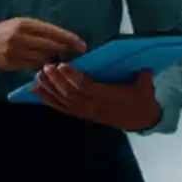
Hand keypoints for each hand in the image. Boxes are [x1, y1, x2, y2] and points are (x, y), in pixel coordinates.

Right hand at [0, 18, 86, 71]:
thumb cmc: (7, 31)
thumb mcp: (21, 24)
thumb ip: (40, 31)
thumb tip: (63, 39)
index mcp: (24, 23)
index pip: (51, 31)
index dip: (68, 38)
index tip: (82, 44)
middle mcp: (20, 37)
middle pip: (50, 45)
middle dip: (66, 50)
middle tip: (78, 54)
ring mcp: (15, 51)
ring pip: (43, 58)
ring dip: (55, 60)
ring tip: (65, 61)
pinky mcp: (12, 64)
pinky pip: (34, 67)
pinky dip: (43, 67)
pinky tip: (50, 67)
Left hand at [33, 64, 161, 130]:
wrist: (141, 119)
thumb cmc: (142, 98)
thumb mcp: (145, 86)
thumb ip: (143, 75)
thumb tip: (141, 62)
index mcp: (108, 98)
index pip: (87, 88)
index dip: (74, 77)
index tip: (63, 65)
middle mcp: (94, 107)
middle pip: (71, 94)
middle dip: (57, 81)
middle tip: (46, 67)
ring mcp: (86, 112)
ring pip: (64, 101)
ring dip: (50, 89)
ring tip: (38, 76)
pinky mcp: (82, 115)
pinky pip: (62, 108)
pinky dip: (48, 99)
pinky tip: (36, 91)